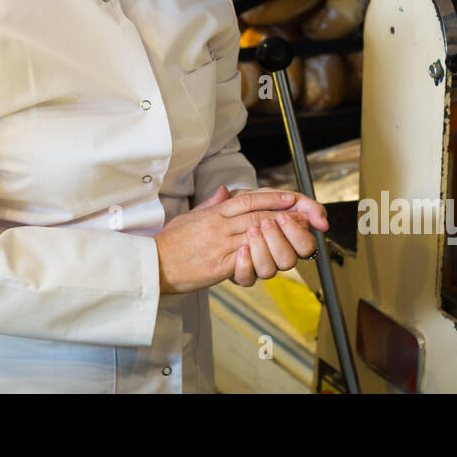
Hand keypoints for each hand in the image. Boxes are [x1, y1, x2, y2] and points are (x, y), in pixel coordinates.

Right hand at [154, 187, 311, 294]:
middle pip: (256, 215)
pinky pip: (244, 258)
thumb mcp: (189, 217)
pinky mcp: (218, 266)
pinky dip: (262, 253)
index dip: (271, 197)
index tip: (289, 197)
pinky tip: (275, 252)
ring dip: (279, 232)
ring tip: (297, 230)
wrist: (153, 265)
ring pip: (254, 234)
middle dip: (283, 213)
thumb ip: (210, 204)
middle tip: (304, 213)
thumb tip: (224, 190)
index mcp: (213, 214)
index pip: (247, 200)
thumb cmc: (170, 243)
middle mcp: (218, 226)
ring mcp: (219, 245)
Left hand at [227, 187, 327, 286]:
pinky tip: (242, 249)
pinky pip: (247, 278)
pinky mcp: (241, 272)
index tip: (283, 217)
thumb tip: (323, 221)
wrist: (218, 212)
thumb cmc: (248, 204)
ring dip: (262, 249)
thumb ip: (301, 203)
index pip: (307, 246)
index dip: (298, 233)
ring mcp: (259, 265)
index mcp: (290, 239)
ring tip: (252, 231)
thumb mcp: (273, 195)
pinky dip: (245, 264)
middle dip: (278, 240)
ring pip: (270, 271)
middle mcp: (277, 256)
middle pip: (289, 261)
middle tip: (267, 223)